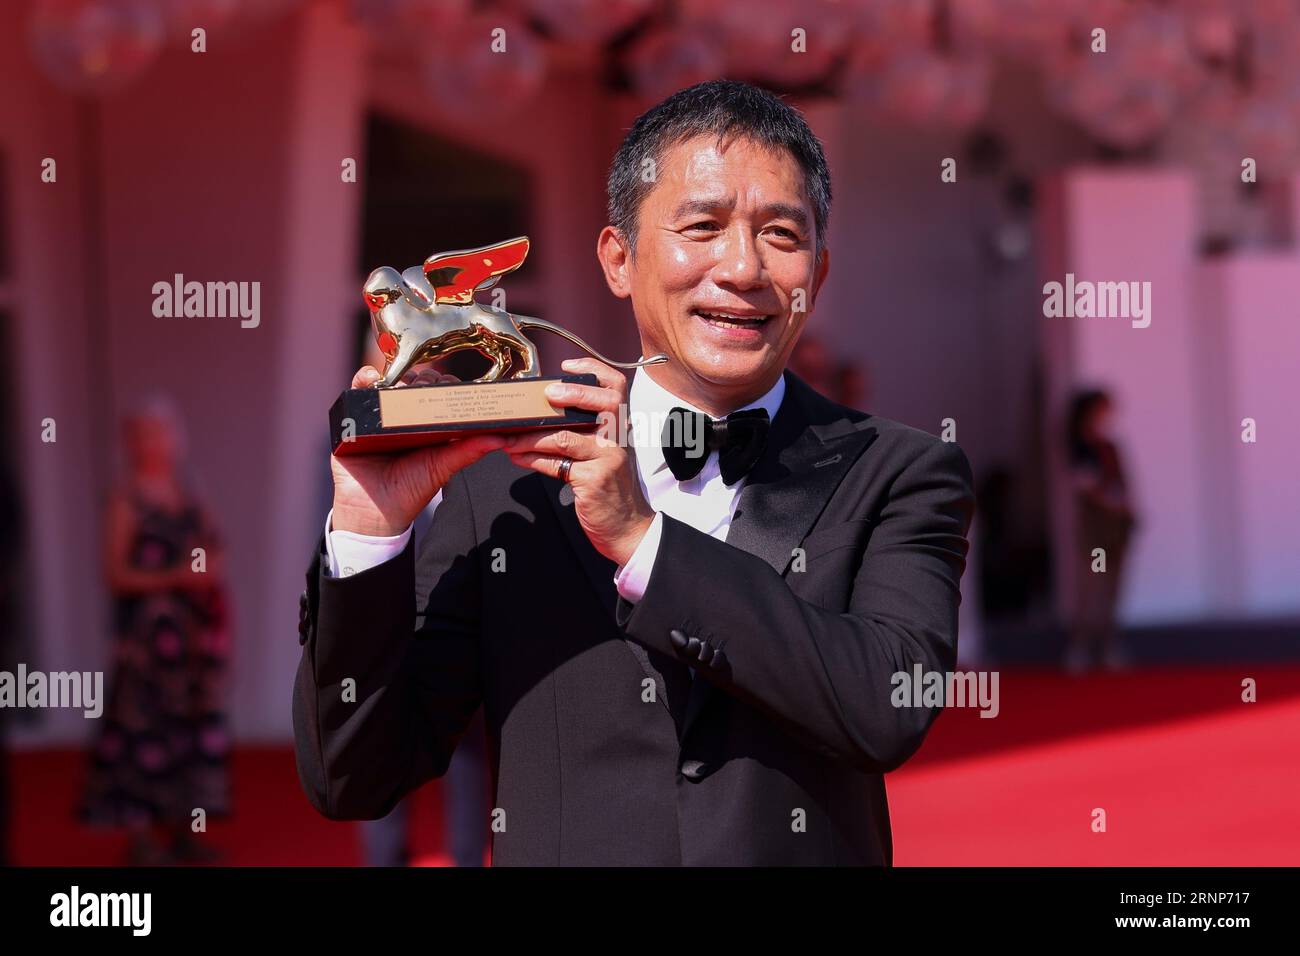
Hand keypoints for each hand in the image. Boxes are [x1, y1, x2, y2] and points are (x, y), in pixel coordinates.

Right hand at [330, 365, 506, 536]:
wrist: (373, 514)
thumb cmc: (409, 491)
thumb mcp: (441, 468)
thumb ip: (468, 451)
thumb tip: (500, 439)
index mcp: (428, 424)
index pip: (440, 394)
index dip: (447, 385)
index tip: (455, 383)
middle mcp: (404, 416)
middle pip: (414, 384)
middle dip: (424, 379)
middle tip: (429, 386)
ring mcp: (378, 415)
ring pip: (388, 384)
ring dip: (397, 376)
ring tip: (403, 385)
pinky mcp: (353, 419)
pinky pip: (357, 392)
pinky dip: (363, 379)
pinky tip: (370, 376)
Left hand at [502, 358, 654, 565]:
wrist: (627, 528)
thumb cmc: (610, 488)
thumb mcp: (600, 455)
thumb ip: (581, 434)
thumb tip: (541, 415)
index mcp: (619, 426)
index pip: (615, 386)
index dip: (593, 370)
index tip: (567, 366)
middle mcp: (619, 438)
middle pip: (602, 403)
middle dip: (570, 395)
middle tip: (542, 397)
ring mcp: (609, 459)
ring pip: (566, 437)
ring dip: (531, 437)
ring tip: (510, 439)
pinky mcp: (594, 480)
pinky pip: (558, 464)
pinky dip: (534, 460)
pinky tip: (518, 458)